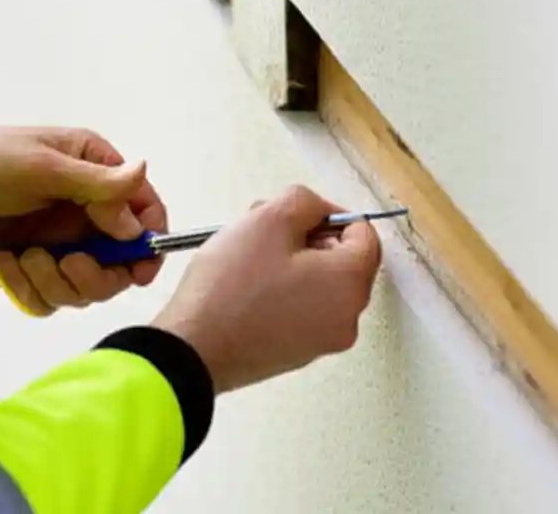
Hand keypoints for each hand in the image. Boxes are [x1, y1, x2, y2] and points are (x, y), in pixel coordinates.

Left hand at [0, 125, 168, 315]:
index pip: (142, 210)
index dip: (148, 240)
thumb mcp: (41, 166)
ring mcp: (52, 243)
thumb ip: (97, 185)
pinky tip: (1, 266)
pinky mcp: (24, 271)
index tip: (139, 264)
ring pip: (83, 287)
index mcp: (90, 171)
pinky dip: (27, 290)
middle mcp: (78, 210)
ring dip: (55, 282)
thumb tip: (145, 176)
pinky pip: (46, 299)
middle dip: (97, 272)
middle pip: (119, 262)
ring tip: (20, 258)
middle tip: (68, 262)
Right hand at [151, 185, 381, 392]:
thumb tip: (317, 210)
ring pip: (319, 285)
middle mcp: (348, 317)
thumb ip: (305, 201)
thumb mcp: (268, 219)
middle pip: (342, 260)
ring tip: (248, 258)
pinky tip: (246, 288)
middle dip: (306, 238)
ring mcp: (323, 341)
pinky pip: (302, 310)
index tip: (291, 215)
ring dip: (291, 263)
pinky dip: (282, 292)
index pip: (364, 233)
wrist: (193, 348)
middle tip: (263, 231)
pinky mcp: (296, 354)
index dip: (328, 214)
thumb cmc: (231, 284)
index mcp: (351, 282)